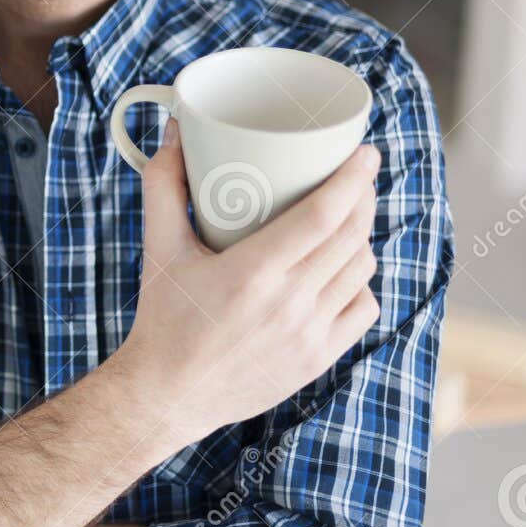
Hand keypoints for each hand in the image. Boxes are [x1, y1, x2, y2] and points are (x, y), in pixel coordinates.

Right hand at [112, 118, 381, 444]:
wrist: (168, 394)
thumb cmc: (163, 317)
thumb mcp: (159, 248)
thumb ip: (163, 185)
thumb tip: (176, 132)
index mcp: (252, 272)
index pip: (324, 215)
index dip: (354, 179)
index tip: (366, 153)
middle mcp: (289, 303)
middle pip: (351, 236)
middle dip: (363, 198)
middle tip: (356, 177)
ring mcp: (310, 334)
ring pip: (362, 269)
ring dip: (362, 237)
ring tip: (348, 219)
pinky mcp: (319, 358)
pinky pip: (363, 308)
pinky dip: (360, 282)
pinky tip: (342, 269)